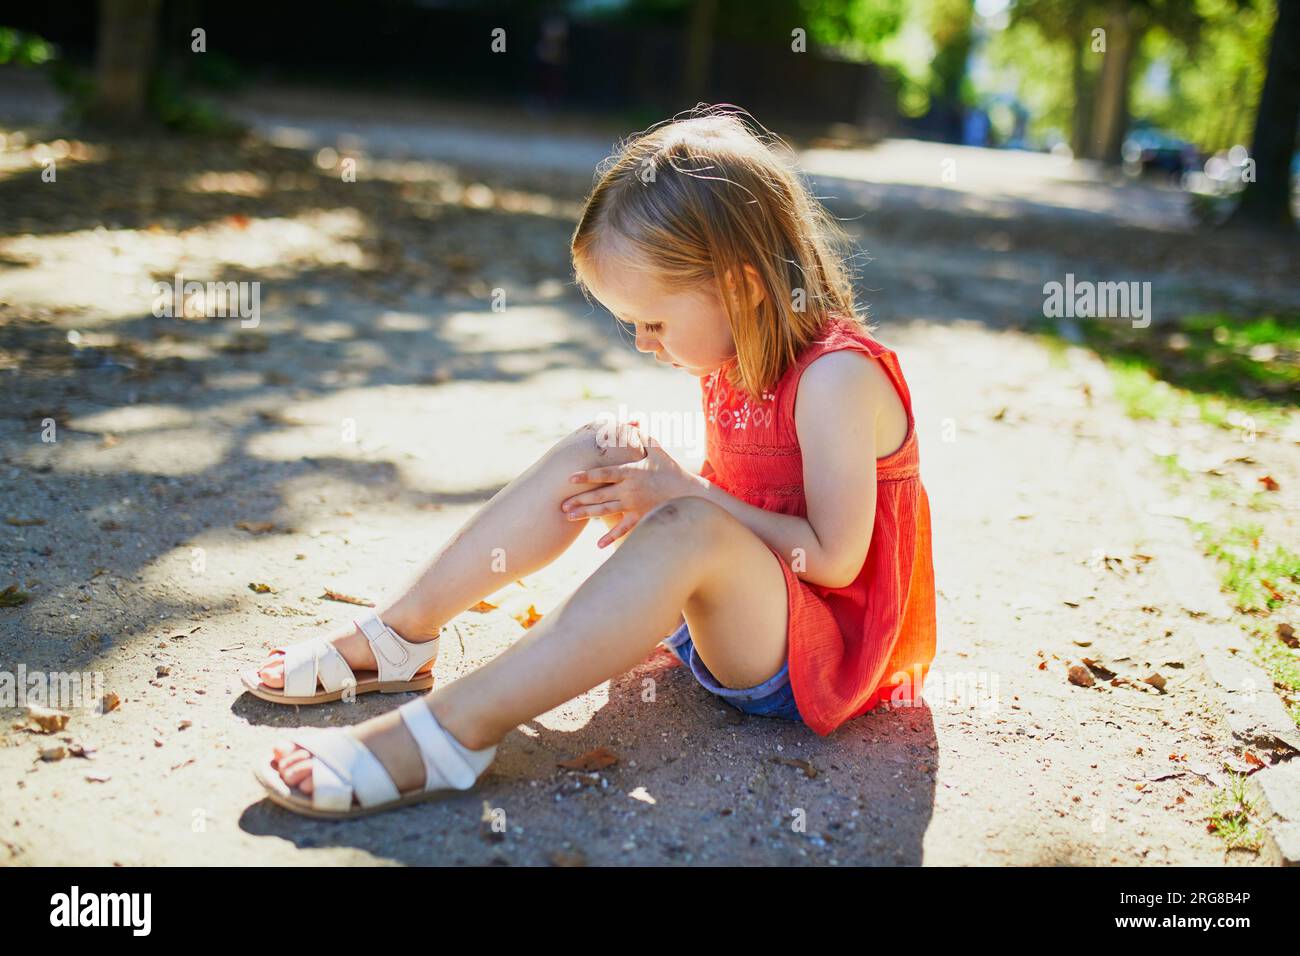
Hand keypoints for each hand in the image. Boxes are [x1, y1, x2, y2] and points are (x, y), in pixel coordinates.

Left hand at [561, 432, 706, 547]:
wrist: (689, 493)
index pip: (604, 473)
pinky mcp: (641, 517)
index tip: (570, 478)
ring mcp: (634, 505)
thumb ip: (641, 438)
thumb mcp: (657, 450)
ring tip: (569, 517)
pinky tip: (598, 544)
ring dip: (586, 514)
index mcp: (631, 472)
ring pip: (605, 510)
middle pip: (599, 495)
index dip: (586, 475)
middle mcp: (629, 489)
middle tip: (561, 504)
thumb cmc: (670, 469)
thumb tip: (631, 424)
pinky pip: (623, 529)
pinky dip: (611, 537)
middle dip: (579, 499)